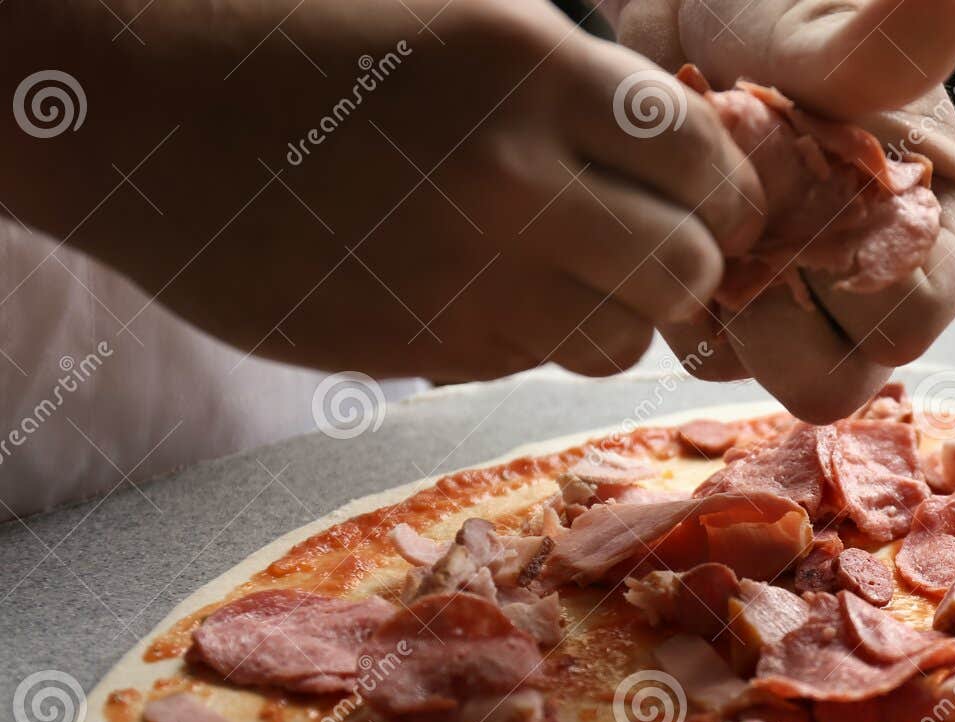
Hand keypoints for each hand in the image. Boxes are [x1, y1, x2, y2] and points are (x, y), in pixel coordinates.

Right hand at [0, 0, 764, 380]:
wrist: (140, 102)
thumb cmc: (306, 35)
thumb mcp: (464, 17)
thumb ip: (579, 91)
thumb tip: (684, 162)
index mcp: (532, 71)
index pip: (705, 163)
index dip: (726, 190)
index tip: (715, 200)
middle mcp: (513, 185)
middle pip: (682, 270)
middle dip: (687, 262)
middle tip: (656, 245)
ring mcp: (465, 280)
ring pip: (618, 342)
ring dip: (616, 314)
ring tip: (571, 273)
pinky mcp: (419, 351)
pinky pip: (534, 366)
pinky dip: (538, 338)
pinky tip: (490, 289)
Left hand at [606, 0, 954, 420]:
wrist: (695, 7)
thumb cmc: (779, 9)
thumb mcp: (824, 29)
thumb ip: (879, 52)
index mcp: (931, 236)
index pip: (907, 322)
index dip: (843, 277)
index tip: (801, 193)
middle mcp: (866, 289)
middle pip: (828, 379)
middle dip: (766, 301)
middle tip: (735, 205)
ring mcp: (789, 307)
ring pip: (745, 371)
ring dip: (710, 292)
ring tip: (698, 196)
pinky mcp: (721, 306)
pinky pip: (688, 344)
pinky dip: (667, 283)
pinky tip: (667, 211)